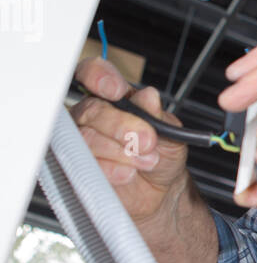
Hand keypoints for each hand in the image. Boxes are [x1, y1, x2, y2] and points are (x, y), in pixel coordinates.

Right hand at [71, 57, 188, 222]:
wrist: (161, 189)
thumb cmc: (162, 154)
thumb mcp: (170, 133)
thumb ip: (157, 116)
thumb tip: (148, 96)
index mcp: (114, 97)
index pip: (93, 73)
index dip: (99, 77)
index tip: (116, 91)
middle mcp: (94, 115)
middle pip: (91, 110)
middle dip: (121, 126)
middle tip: (147, 140)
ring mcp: (84, 140)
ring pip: (87, 138)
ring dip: (120, 151)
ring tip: (146, 161)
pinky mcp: (80, 166)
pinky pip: (85, 163)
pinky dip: (110, 169)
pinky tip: (128, 173)